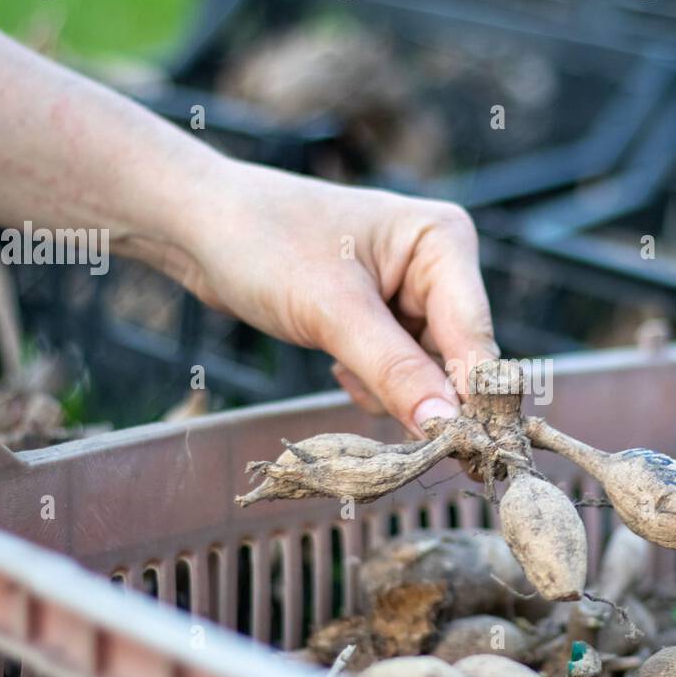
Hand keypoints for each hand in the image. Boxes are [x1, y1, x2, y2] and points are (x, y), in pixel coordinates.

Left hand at [159, 160, 498, 434]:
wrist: (200, 225)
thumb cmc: (264, 243)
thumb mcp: (332, 312)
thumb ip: (394, 372)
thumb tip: (445, 429)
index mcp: (444, 242)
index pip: (475, 337)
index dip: (469, 396)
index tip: (459, 451)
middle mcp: (440, 266)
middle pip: (457, 360)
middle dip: (417, 392)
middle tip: (370, 397)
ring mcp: (412, 295)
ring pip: (427, 376)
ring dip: (387, 389)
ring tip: (339, 361)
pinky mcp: (385, 320)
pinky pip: (399, 375)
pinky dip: (371, 383)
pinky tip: (337, 362)